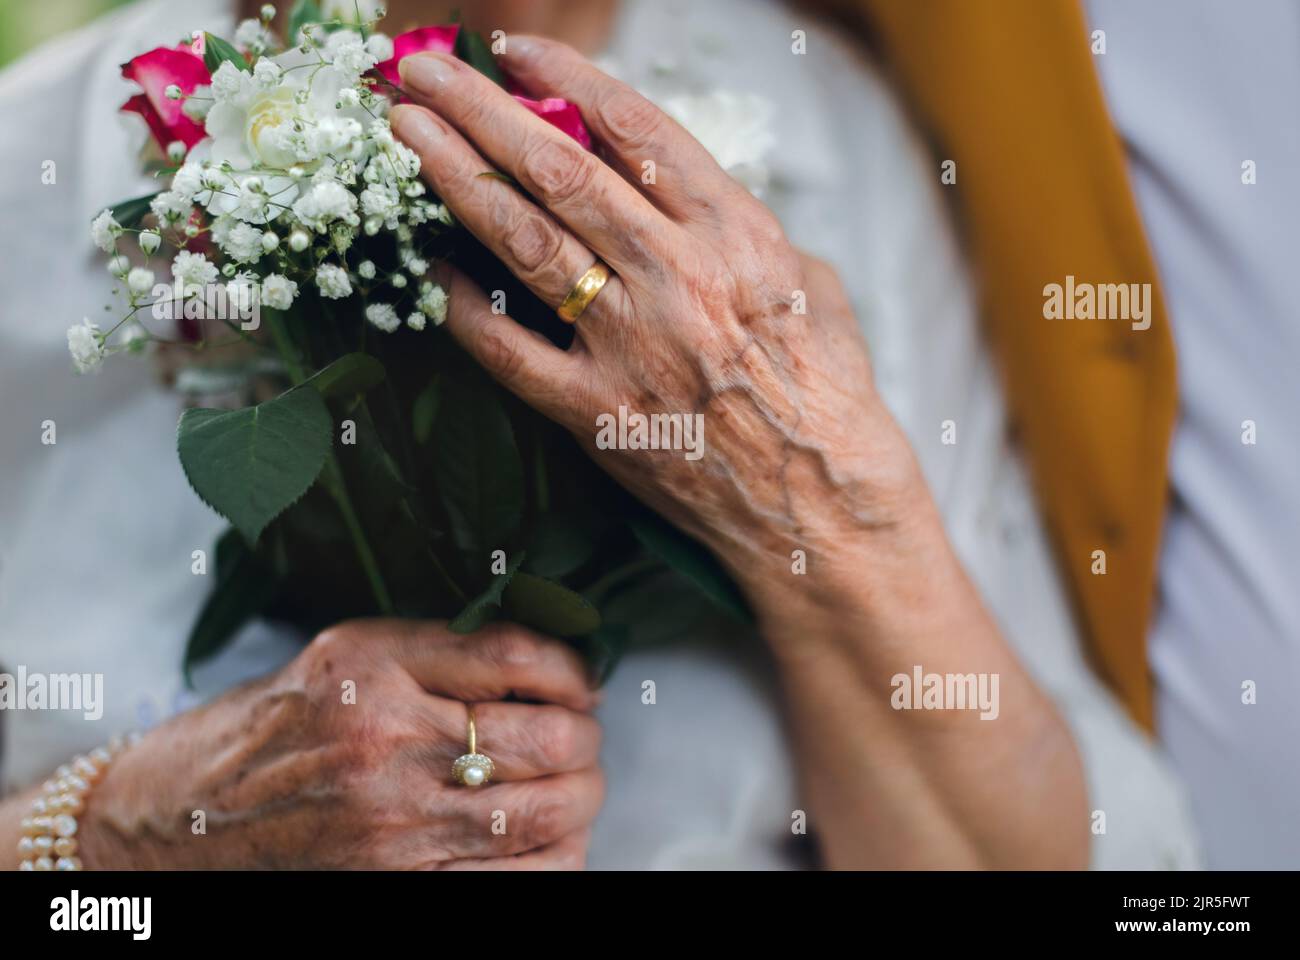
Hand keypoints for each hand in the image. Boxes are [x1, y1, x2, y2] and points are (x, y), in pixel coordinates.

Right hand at [77, 620, 603, 868]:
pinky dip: (558, 855)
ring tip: (566, 784)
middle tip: (578, 735)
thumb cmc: (269, 730)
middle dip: (585, 738)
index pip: (519, 658)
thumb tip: (550, 661)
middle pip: (554, 740)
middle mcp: (387, 746)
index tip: (580, 682)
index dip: (573, 670)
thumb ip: (443, 649)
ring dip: (581, 796)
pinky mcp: (403, 889)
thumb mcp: (347, 655)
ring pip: (554, 813)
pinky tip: (541, 835)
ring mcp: (396, 828)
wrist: (181, 823)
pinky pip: (527, 879)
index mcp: (373, 670)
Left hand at [389, 39, 923, 601]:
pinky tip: (435, 272)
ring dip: (458, 179)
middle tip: (423, 76)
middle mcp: (678, 278)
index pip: (635, 130)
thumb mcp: (812, 287)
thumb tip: (682, 199)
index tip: (514, 51)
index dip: (566, 78)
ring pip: (524, 242)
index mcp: (736, 235)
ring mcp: (631, 347)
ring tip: (408, 136)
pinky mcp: (597, 414)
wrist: (822, 508)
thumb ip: (742, 233)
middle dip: (482, 111)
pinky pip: (510, 352)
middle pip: (559, 170)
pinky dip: (465, 309)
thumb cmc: (826, 396)